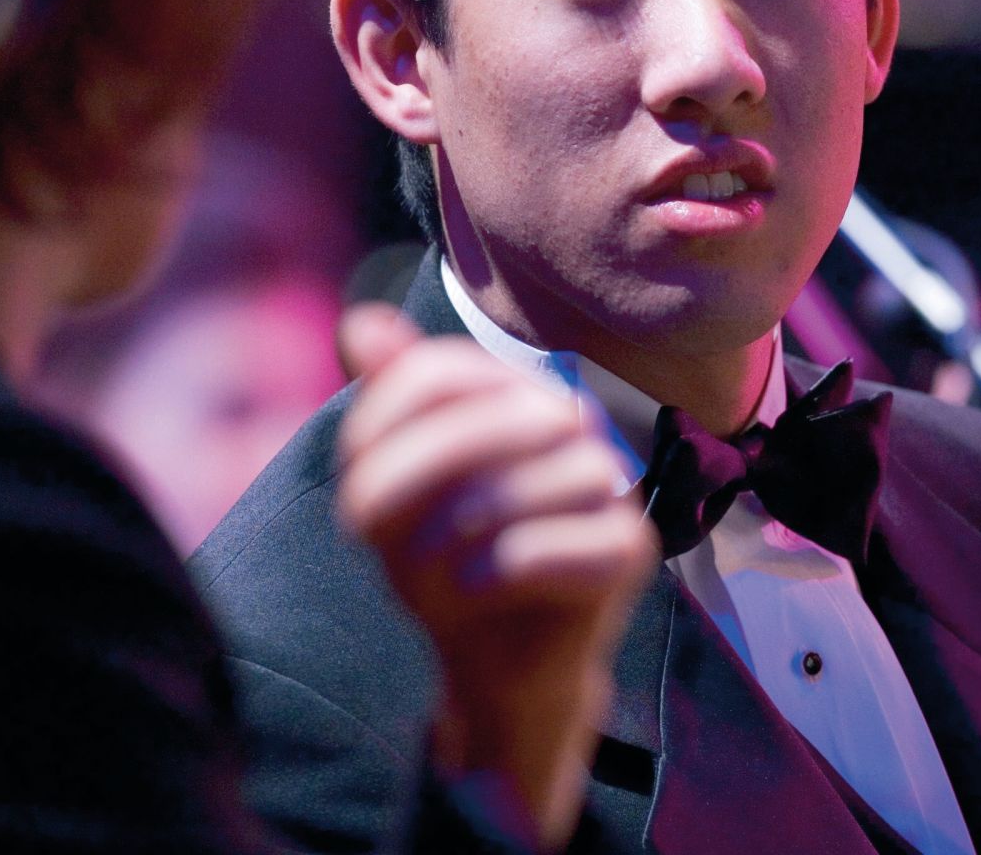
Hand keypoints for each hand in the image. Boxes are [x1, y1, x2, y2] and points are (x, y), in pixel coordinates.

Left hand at [336, 304, 657, 850]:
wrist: (501, 660)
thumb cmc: (450, 557)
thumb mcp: (399, 484)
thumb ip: (390, 405)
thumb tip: (361, 321)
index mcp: (514, 391)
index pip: (438, 373)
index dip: (379, 428)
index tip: (353, 489)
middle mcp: (573, 422)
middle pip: (482, 420)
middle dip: (409, 482)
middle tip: (372, 538)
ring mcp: (609, 484)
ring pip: (520, 487)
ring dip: (449, 535)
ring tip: (421, 572)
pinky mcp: (627, 549)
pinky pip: (555, 545)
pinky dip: (495, 570)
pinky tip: (469, 588)